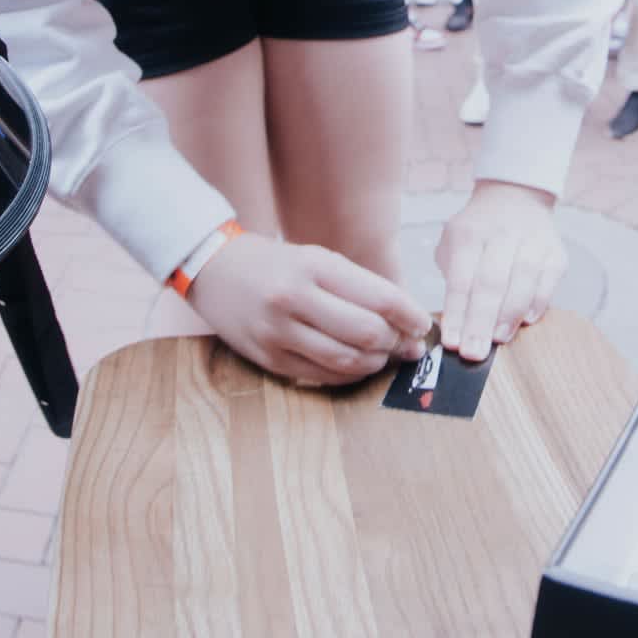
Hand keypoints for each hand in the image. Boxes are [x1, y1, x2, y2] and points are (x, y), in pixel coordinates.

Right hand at [190, 230, 430, 384]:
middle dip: (395, 342)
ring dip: (375, 362)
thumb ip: (362, 289)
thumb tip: (408, 324)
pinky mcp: (268, 359)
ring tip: (382, 354)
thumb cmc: (279, 265)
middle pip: (367, 333)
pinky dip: (348, 374)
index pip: (380, 297)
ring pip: (346, 361)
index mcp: (314, 266)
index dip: (410, 316)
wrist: (215, 271)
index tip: (422, 324)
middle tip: (404, 343)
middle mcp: (294, 298)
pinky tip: (357, 364)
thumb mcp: (319, 259)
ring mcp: (278, 332)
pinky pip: (322, 377)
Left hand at [437, 180, 566, 361]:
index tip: (452, 343)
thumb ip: (452, 280)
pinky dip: (537, 302)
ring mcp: (532, 241)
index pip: (461, 279)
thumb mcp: (453, 244)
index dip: (457, 313)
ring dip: (508, 315)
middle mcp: (501, 234)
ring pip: (522, 280)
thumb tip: (452, 327)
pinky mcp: (555, 252)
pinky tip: (525, 321)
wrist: (514, 197)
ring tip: (497, 340)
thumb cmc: (477, 232)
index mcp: (469, 233)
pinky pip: (548, 280)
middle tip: (473, 353)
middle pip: (490, 282)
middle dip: (480, 322)